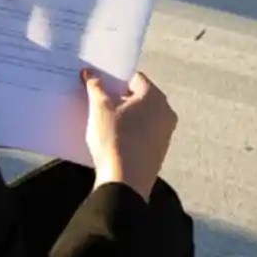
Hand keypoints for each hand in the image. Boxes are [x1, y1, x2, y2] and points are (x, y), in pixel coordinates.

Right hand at [82, 69, 177, 201]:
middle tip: (100, 103)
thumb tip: (89, 73)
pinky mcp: (160, 151)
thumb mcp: (99, 109)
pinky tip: (115, 140)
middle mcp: (166, 112)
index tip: (100, 87)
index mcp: (154, 96)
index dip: (115, 80)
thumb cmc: (114, 140)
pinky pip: (145, 134)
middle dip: (120, 98)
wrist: (125, 183)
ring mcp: (166, 133)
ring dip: (126, 116)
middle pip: (140, 97)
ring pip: (143, 116)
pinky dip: (132, 132)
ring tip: (105, 124)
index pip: (134, 78)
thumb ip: (95, 86)